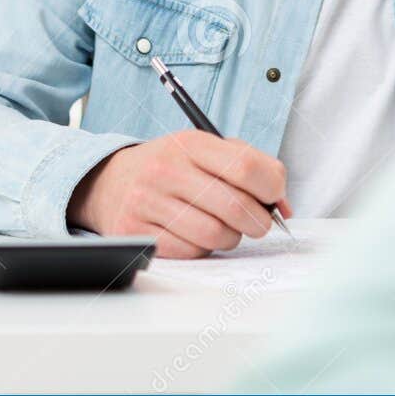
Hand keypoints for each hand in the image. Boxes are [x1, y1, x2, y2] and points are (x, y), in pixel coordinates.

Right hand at [68, 130, 292, 258]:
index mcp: (190, 143)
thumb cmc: (172, 167)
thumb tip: (285, 207)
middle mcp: (167, 170)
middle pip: (235, 206)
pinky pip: (191, 252)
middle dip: (259, 221)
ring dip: (232, 238)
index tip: (275, 197)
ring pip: (215, 234)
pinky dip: (204, 249)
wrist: (109, 181)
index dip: (271, 187)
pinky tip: (197, 235)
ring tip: (227, 228)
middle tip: (259, 222)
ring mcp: (148, 202)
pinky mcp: (137, 232)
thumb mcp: (206, 150)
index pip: (245, 166)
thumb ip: (252, 167)